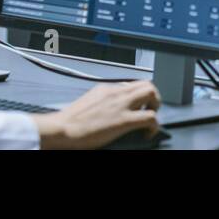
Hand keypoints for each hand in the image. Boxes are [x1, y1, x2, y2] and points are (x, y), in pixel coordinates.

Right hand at [31, 81, 161, 149]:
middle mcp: (117, 92)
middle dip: (153, 97)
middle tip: (149, 110)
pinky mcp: (124, 120)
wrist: (63, 128)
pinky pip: (150, 118)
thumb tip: (112, 107)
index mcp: (107, 88)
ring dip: (155, 106)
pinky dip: (154, 126)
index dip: (139, 95)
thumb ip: (103, 99)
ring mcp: (121, 105)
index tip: (138, 105)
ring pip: (151, 93)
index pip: (132, 84)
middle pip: (146, 84)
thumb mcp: (89, 101)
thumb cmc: (71, 120)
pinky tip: (147, 134)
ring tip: (150, 119)